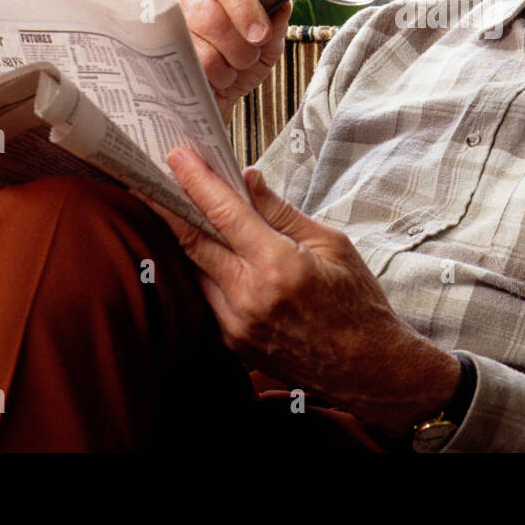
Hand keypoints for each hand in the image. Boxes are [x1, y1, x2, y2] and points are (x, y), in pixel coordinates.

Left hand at [134, 146, 460, 436]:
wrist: (366, 369)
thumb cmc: (357, 303)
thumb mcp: (331, 245)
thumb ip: (282, 212)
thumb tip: (248, 178)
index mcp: (278, 266)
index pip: (223, 213)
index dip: (195, 180)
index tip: (178, 155)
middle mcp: (248, 297)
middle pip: (191, 241)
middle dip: (169, 203)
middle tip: (157, 175)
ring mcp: (236, 325)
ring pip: (195, 270)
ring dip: (186, 238)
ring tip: (180, 207)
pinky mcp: (232, 343)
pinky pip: (207, 297)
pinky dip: (205, 269)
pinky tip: (209, 251)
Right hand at [170, 0, 292, 123]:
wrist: (217, 98)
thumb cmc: (240, 65)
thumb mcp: (266, 46)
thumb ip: (275, 25)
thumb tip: (284, 2)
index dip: (246, 8)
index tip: (261, 36)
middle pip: (212, 17)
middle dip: (239, 48)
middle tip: (246, 60)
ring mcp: (169, 27)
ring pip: (202, 47)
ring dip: (226, 67)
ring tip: (228, 70)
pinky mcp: (159, 54)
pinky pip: (191, 69)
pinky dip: (212, 78)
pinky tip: (213, 79)